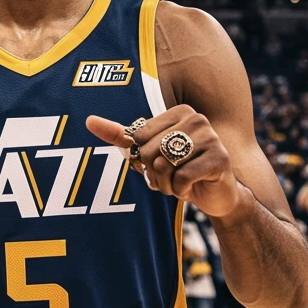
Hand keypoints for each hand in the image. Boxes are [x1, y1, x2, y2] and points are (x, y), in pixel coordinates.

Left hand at [86, 105, 242, 217]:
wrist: (217, 195)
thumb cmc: (181, 169)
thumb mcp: (149, 152)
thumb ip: (120, 135)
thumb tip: (89, 120)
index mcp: (179, 112)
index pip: (139, 137)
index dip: (143, 158)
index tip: (161, 162)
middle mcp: (196, 119)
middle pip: (148, 151)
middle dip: (154, 174)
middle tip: (172, 177)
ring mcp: (210, 137)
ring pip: (163, 166)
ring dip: (166, 184)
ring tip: (182, 182)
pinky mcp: (219, 159)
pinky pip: (181, 178)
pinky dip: (181, 190)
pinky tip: (194, 187)